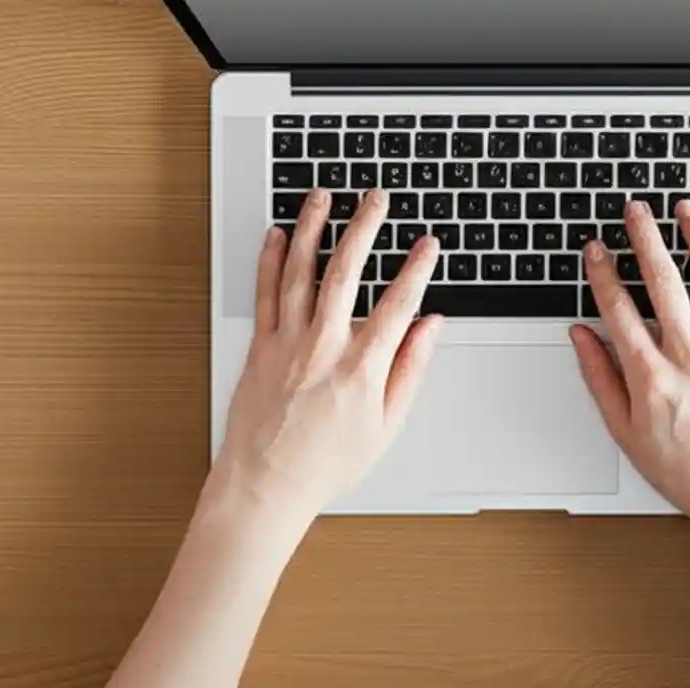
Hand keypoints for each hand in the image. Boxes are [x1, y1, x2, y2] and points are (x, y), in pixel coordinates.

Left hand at [207, 188, 441, 519]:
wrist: (264, 486)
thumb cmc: (325, 464)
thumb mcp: (386, 425)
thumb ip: (410, 370)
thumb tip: (429, 329)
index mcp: (361, 369)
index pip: (397, 304)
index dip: (416, 269)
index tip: (427, 245)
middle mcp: (322, 347)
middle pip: (345, 272)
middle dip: (364, 228)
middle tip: (375, 198)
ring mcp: (286, 343)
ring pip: (300, 272)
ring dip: (313, 228)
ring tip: (323, 198)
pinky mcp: (260, 347)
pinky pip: (265, 293)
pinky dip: (271, 260)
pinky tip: (279, 236)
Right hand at [570, 200, 689, 538]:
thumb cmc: (686, 470)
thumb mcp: (625, 431)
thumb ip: (601, 378)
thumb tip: (581, 336)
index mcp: (651, 375)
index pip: (618, 310)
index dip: (603, 274)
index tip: (595, 249)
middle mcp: (689, 355)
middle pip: (662, 281)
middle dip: (645, 238)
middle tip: (635, 209)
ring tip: (686, 209)